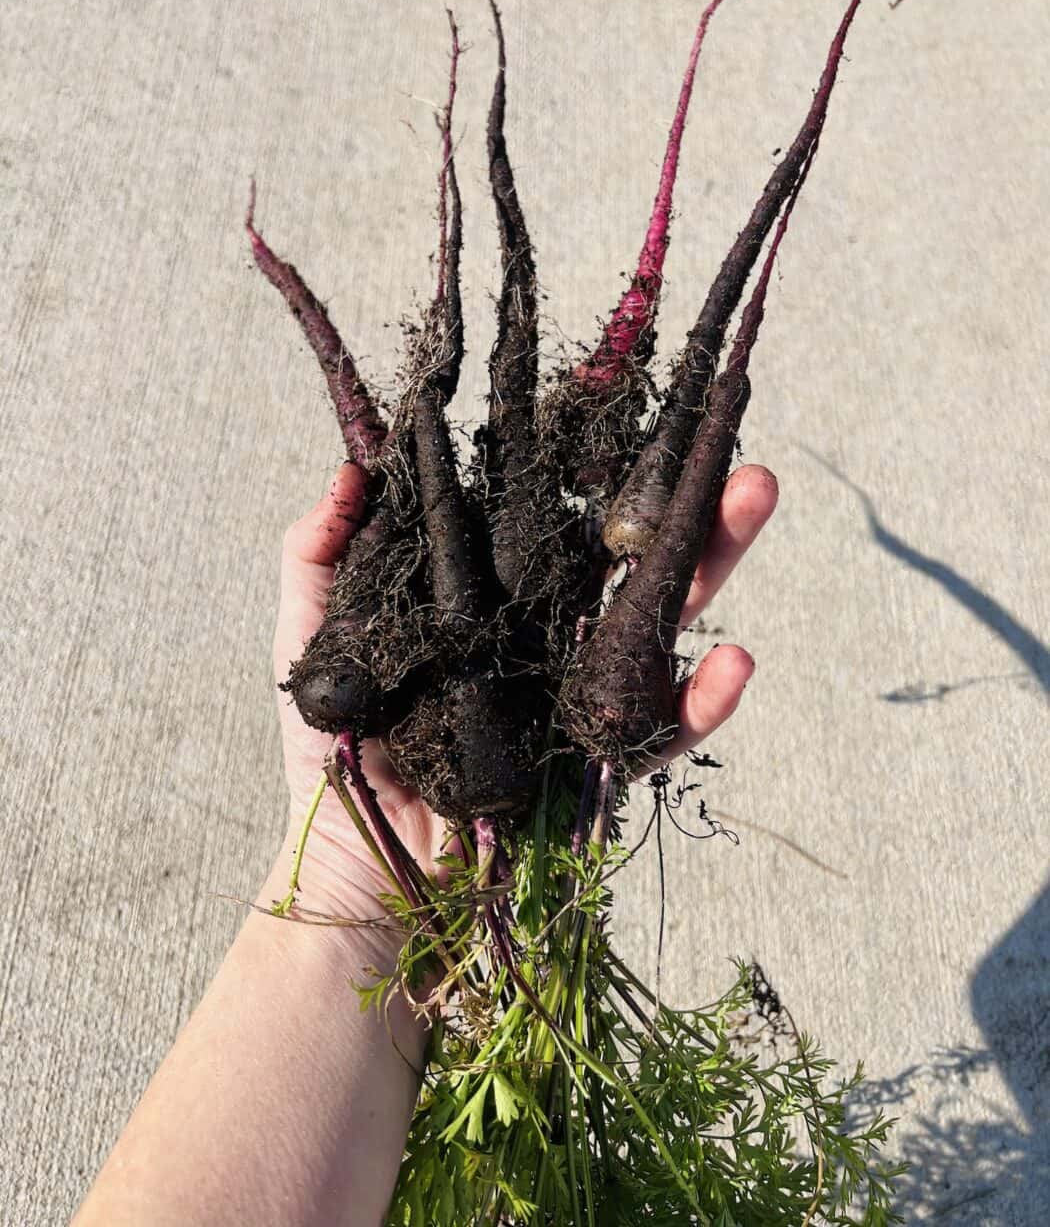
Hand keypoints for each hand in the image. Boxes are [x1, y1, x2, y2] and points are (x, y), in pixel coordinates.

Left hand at [271, 461, 777, 923]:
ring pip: (666, 616)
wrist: (357, 865)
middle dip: (687, 494)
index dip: (603, 465)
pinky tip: (731, 661)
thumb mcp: (313, 639)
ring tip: (752, 493)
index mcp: (497, 595)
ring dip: (717, 555)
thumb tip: (353, 464)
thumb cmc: (334, 750)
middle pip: (632, 552)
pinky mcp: (600, 760)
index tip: (643, 407)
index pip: (562, 516)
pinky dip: (703, 700)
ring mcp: (583, 692)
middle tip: (732, 438)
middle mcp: (552, 632)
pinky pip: (662, 727)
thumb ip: (320, 553)